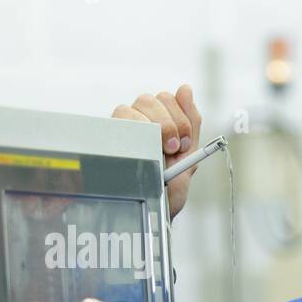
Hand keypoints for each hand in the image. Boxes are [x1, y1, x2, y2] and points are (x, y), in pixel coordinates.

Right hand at [112, 85, 201, 218]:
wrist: (153, 213)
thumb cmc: (169, 187)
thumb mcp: (188, 157)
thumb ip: (192, 123)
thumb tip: (186, 87)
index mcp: (161, 123)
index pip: (168, 98)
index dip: (180, 116)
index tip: (185, 142)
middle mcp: (141, 121)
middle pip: (152, 98)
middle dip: (170, 122)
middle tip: (173, 148)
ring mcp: (124, 127)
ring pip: (138, 104)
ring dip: (156, 125)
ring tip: (160, 150)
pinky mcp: (109, 135)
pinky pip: (120, 115)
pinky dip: (135, 127)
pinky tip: (143, 145)